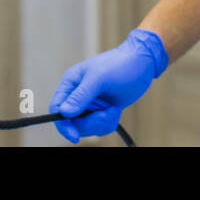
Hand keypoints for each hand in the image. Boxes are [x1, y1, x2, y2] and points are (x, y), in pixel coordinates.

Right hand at [49, 28, 168, 142]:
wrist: (143, 63)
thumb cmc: (120, 64)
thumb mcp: (100, 79)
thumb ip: (81, 96)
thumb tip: (64, 113)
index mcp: (71, 83)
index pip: (57, 108)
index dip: (63, 124)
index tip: (75, 136)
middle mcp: (77, 95)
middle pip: (73, 122)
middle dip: (91, 123)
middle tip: (106, 115)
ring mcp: (90, 104)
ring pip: (87, 127)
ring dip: (102, 122)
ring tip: (113, 108)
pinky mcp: (101, 110)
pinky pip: (99, 127)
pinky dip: (109, 122)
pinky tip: (116, 110)